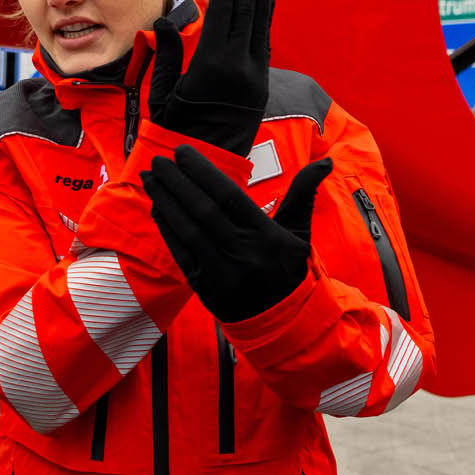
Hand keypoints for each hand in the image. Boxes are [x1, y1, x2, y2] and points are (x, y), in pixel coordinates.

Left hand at [141, 145, 332, 322]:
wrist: (285, 322)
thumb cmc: (290, 269)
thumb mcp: (299, 232)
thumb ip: (303, 193)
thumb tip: (325, 160)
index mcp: (265, 235)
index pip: (227, 195)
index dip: (202, 171)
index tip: (182, 152)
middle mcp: (242, 252)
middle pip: (203, 210)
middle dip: (177, 182)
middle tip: (159, 160)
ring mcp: (221, 272)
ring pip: (187, 229)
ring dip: (165, 201)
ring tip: (149, 178)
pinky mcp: (204, 287)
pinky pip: (180, 252)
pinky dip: (167, 228)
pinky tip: (157, 208)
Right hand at [148, 0, 275, 155]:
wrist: (205, 166)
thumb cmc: (175, 132)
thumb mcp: (163, 94)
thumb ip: (167, 55)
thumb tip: (165, 22)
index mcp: (213, 65)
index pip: (227, 10)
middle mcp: (240, 67)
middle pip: (249, 11)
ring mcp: (254, 76)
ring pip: (262, 25)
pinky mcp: (261, 85)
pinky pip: (263, 43)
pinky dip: (265, 18)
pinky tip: (266, 3)